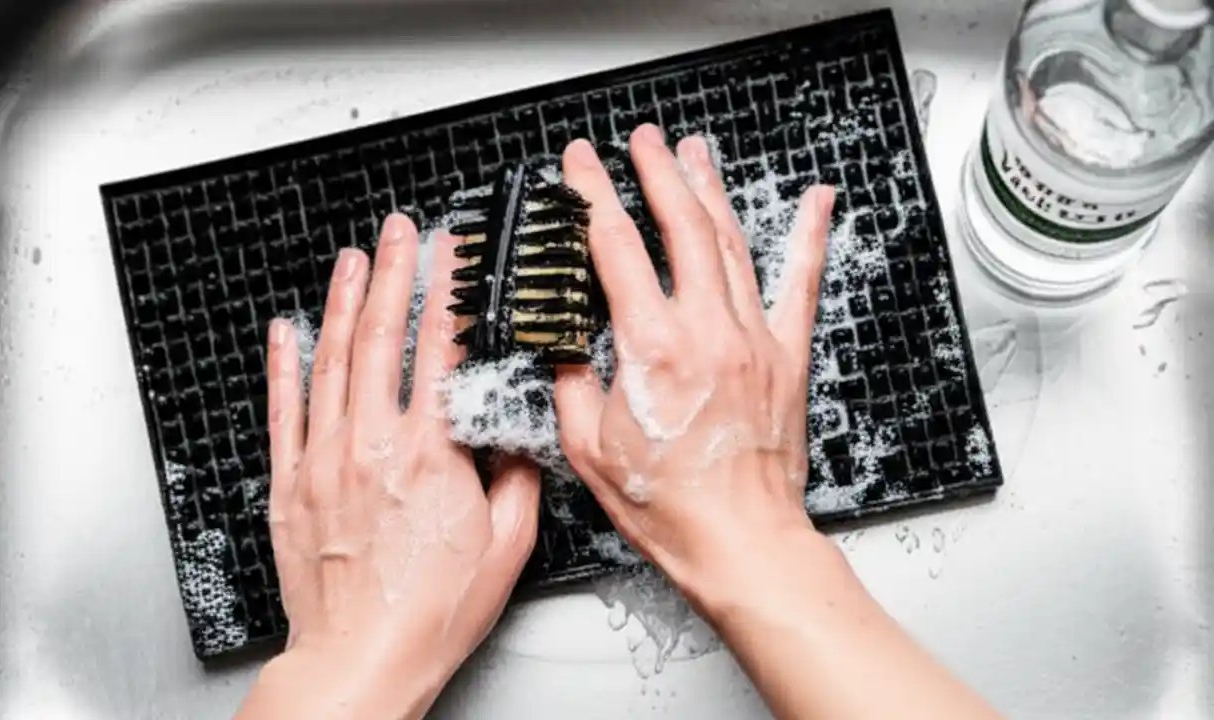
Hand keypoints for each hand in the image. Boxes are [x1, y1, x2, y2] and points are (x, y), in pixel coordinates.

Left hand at [237, 216, 540, 719]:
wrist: (360, 660)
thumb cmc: (431, 613)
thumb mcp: (507, 546)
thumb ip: (516, 478)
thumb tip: (517, 433)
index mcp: (430, 455)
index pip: (441, 350)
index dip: (448, 291)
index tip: (453, 254)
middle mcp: (372, 445)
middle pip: (382, 337)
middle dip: (393, 273)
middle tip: (400, 230)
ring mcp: (323, 459)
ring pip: (331, 361)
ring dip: (343, 302)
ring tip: (353, 259)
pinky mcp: (290, 483)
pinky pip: (284, 409)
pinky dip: (284, 364)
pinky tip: (287, 330)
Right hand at [553, 125, 834, 613]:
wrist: (742, 542)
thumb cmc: (670, 508)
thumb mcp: (588, 446)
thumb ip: (571, 381)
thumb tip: (563, 344)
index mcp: (651, 349)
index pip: (616, 247)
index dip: (593, 195)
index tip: (581, 165)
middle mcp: (706, 331)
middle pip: (681, 227)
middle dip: (657, 172)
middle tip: (642, 141)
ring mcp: (753, 339)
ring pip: (732, 243)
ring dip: (709, 190)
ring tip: (693, 152)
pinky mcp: (786, 357)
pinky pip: (800, 284)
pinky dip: (809, 237)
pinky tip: (817, 201)